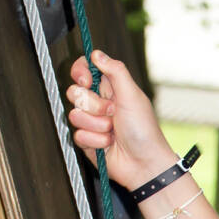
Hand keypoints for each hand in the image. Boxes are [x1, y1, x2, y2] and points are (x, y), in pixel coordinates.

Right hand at [66, 50, 175, 191]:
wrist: (144, 164)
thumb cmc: (144, 130)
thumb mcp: (132, 94)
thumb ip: (115, 70)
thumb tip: (96, 53)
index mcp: (109, 88)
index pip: (83, 70)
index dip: (80, 73)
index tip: (87, 81)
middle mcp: (98, 103)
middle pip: (74, 92)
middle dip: (93, 105)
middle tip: (112, 113)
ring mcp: (92, 123)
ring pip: (74, 115)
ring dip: (96, 125)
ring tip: (112, 132)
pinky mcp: (88, 142)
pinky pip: (78, 135)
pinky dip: (95, 141)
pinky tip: (108, 145)